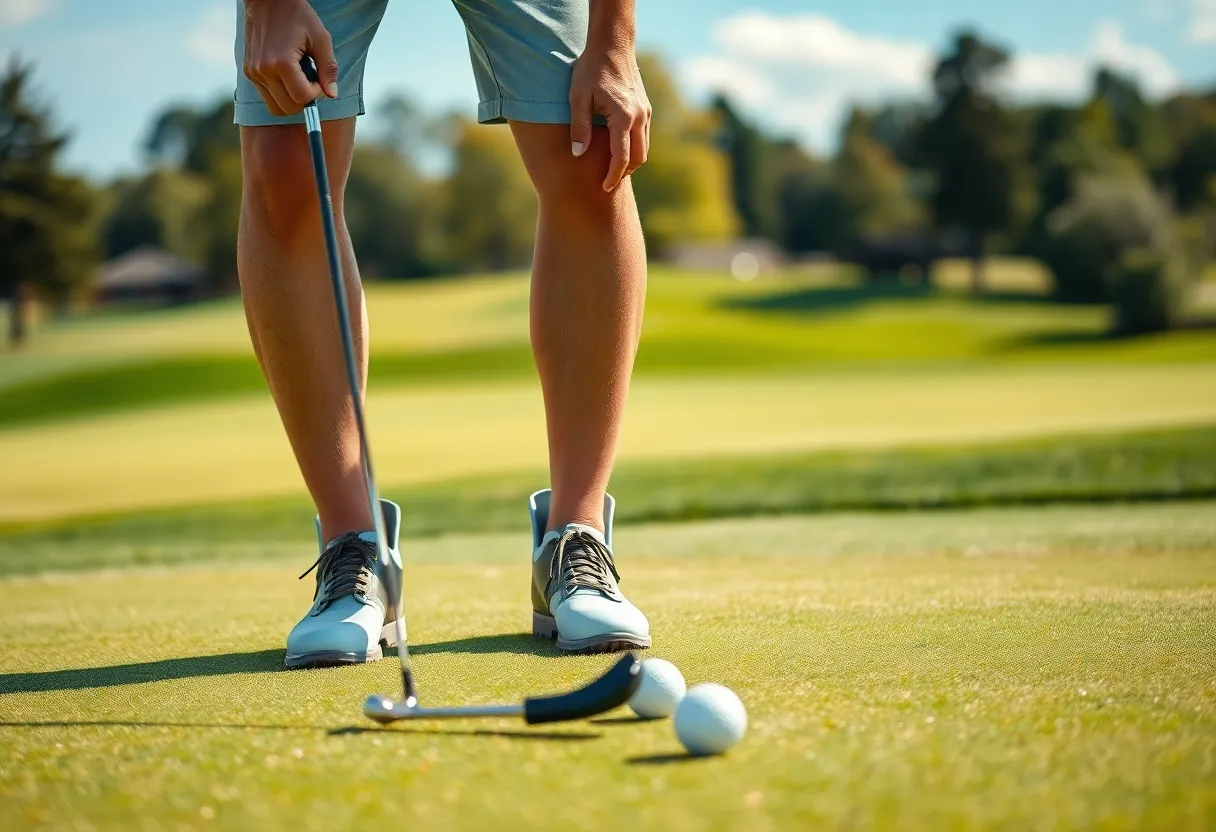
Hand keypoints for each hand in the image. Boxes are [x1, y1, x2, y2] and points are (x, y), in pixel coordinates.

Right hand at [243, 0, 337, 116]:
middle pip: (287, 108)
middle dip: (303, 99)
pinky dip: (280, 93)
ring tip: (298, 77)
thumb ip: (329, 68)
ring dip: (291, 99)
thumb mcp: (321, 38)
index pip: (302, 98)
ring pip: (275, 107)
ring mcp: (253, 72)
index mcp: (281, 62)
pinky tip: (287, 75)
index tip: (318, 78)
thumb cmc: (297, 15)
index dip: (316, 93)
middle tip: (309, 80)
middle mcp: (263, 70)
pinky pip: (266, 96)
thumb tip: (331, 94)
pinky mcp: (249, 72)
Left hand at [569, 44, 650, 191]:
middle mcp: (640, 116)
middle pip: (639, 157)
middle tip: (608, 181)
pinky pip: (644, 135)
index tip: (604, 187)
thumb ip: (579, 127)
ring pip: (644, 147)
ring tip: (612, 168)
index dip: (613, 176)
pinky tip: (618, 149)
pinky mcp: (646, 108)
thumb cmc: (591, 70)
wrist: (612, 45)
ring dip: (631, 161)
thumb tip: (578, 154)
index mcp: (623, 117)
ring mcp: (646, 112)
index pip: (622, 157)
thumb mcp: (577, 98)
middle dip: (624, 172)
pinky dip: (634, 147)